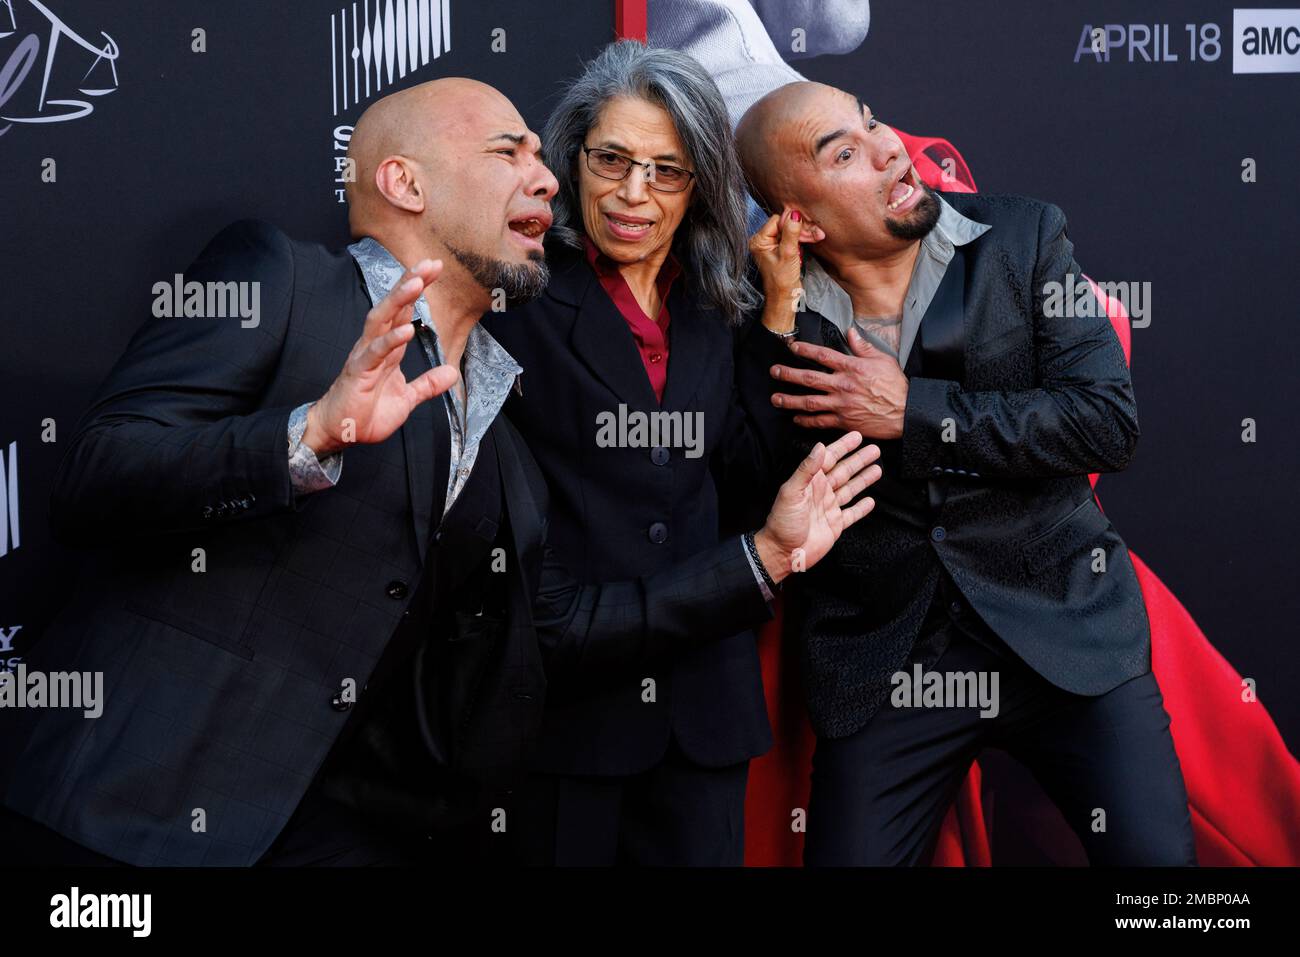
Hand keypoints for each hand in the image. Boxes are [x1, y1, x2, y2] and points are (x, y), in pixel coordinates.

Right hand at [303, 259, 460, 455]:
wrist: (341, 432)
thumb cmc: (367, 413)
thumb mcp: (407, 399)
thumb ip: (427, 384)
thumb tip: (451, 372)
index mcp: (387, 349)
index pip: (403, 312)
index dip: (417, 290)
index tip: (435, 269)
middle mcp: (374, 346)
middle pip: (392, 307)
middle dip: (410, 283)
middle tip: (430, 264)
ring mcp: (364, 357)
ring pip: (380, 321)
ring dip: (398, 301)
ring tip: (416, 284)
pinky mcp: (358, 373)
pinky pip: (375, 353)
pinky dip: (391, 340)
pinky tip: (406, 329)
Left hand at [749, 208, 823, 332]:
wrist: (784, 299)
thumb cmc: (782, 281)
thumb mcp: (789, 255)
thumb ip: (791, 233)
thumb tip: (794, 214)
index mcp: (759, 241)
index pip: (777, 220)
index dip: (793, 224)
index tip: (807, 231)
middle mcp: (762, 241)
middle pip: (784, 224)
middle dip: (801, 229)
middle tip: (816, 233)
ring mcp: (771, 245)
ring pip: (790, 230)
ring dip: (804, 233)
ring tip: (816, 237)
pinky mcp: (779, 249)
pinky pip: (791, 237)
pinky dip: (802, 239)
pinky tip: (810, 240)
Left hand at [754, 431, 880, 581]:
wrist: (783, 552)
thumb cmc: (782, 522)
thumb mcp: (791, 491)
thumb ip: (806, 469)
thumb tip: (819, 447)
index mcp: (811, 482)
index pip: (829, 459)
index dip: (843, 447)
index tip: (857, 436)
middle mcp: (821, 492)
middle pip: (844, 472)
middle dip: (859, 460)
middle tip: (875, 449)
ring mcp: (829, 508)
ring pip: (850, 489)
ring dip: (864, 479)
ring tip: (878, 469)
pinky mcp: (835, 525)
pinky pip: (852, 513)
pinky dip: (861, 508)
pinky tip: (871, 501)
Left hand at [770, 327, 908, 438]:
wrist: (906, 411)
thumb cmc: (896, 386)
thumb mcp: (882, 359)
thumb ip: (863, 346)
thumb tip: (851, 332)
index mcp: (851, 368)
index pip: (822, 355)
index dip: (804, 350)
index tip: (791, 347)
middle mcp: (843, 385)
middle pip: (809, 378)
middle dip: (788, 374)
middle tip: (774, 371)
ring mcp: (841, 405)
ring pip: (809, 402)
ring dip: (790, 400)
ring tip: (776, 399)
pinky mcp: (844, 421)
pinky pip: (820, 421)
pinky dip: (806, 421)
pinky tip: (796, 419)